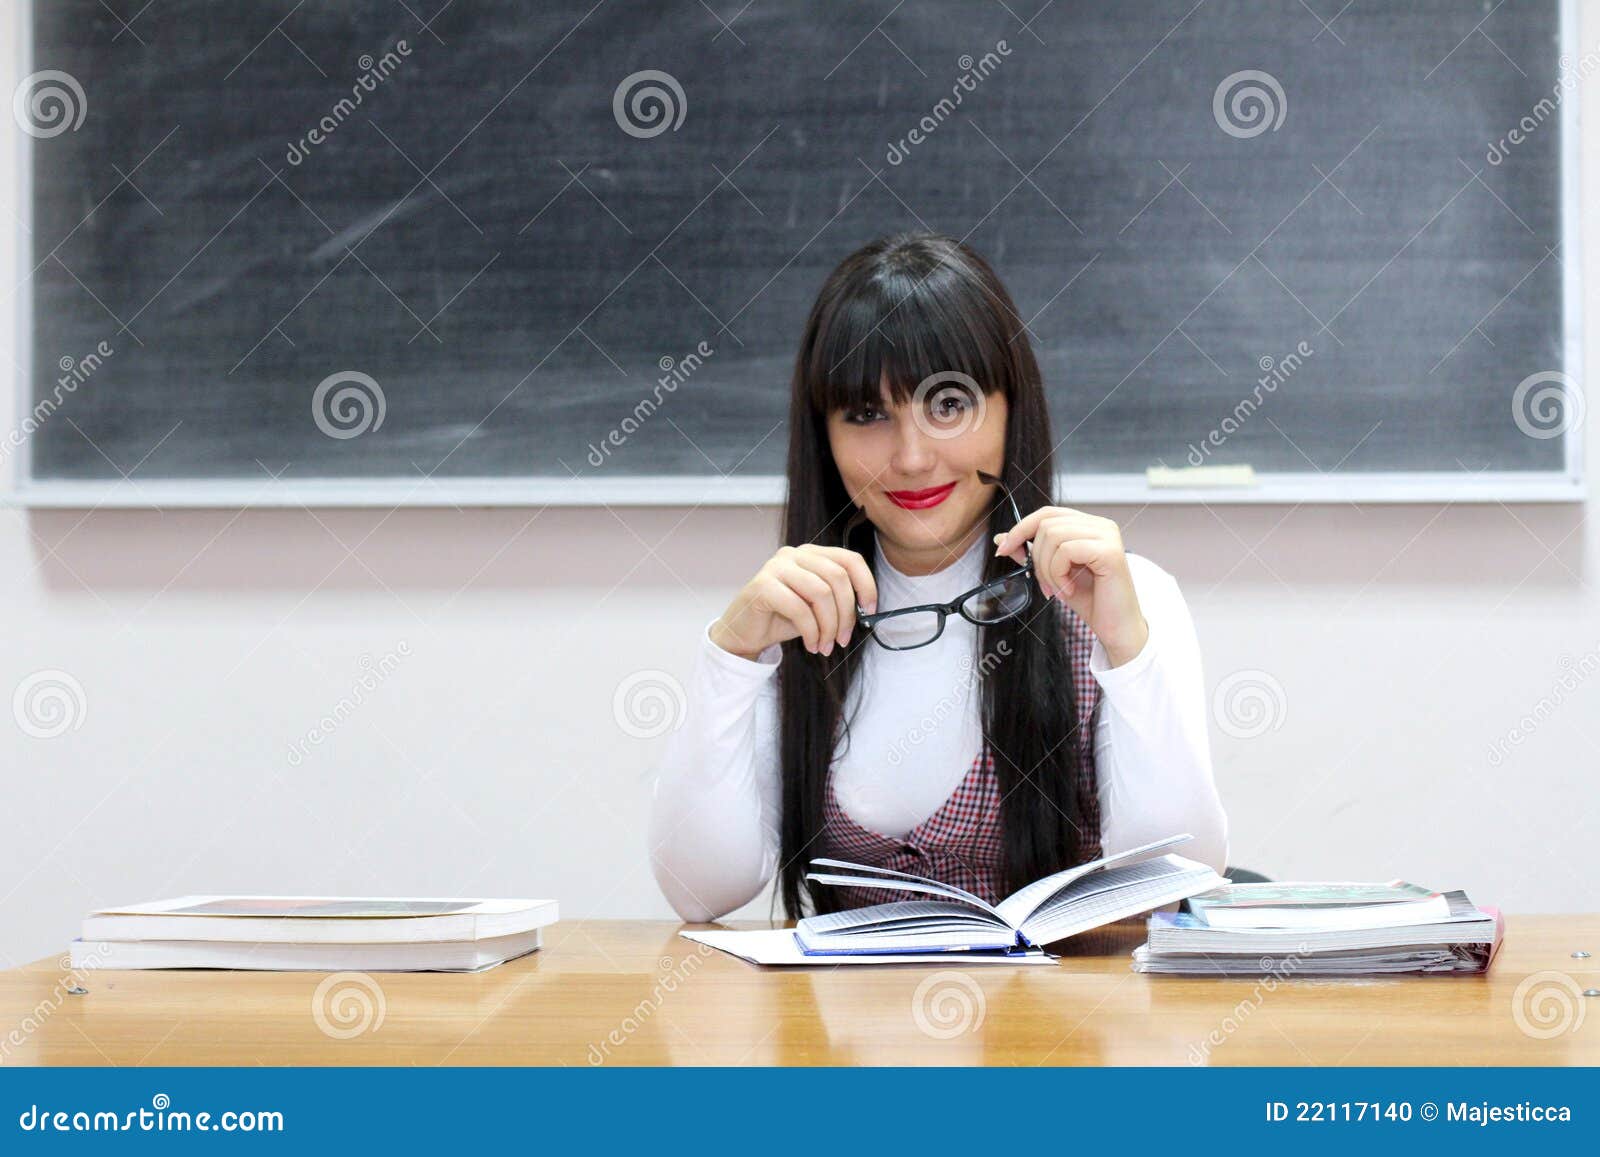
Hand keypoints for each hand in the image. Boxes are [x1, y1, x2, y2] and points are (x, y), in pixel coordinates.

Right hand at [710, 545, 879, 659]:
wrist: (745, 632)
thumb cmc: (783, 618)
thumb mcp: (817, 607)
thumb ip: (838, 600)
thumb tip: (866, 609)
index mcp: (811, 553)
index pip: (850, 560)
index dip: (866, 585)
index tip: (870, 610)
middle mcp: (794, 554)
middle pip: (837, 578)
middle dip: (846, 614)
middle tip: (843, 640)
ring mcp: (776, 566)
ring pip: (821, 593)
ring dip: (829, 626)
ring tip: (825, 646)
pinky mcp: (762, 585)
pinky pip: (799, 608)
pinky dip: (811, 632)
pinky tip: (811, 645)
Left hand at [992, 507, 1148, 665]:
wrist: (1115, 628)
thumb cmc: (1090, 600)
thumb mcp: (1052, 573)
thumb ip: (1030, 554)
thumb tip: (1001, 538)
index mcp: (1088, 526)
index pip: (1047, 513)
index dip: (1021, 528)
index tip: (1003, 549)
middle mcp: (1101, 525)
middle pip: (1046, 525)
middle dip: (1037, 558)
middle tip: (1047, 585)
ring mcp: (1108, 536)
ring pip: (1053, 536)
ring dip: (1048, 570)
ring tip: (1060, 589)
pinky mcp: (1110, 551)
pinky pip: (1066, 551)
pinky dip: (1059, 574)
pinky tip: (1070, 589)